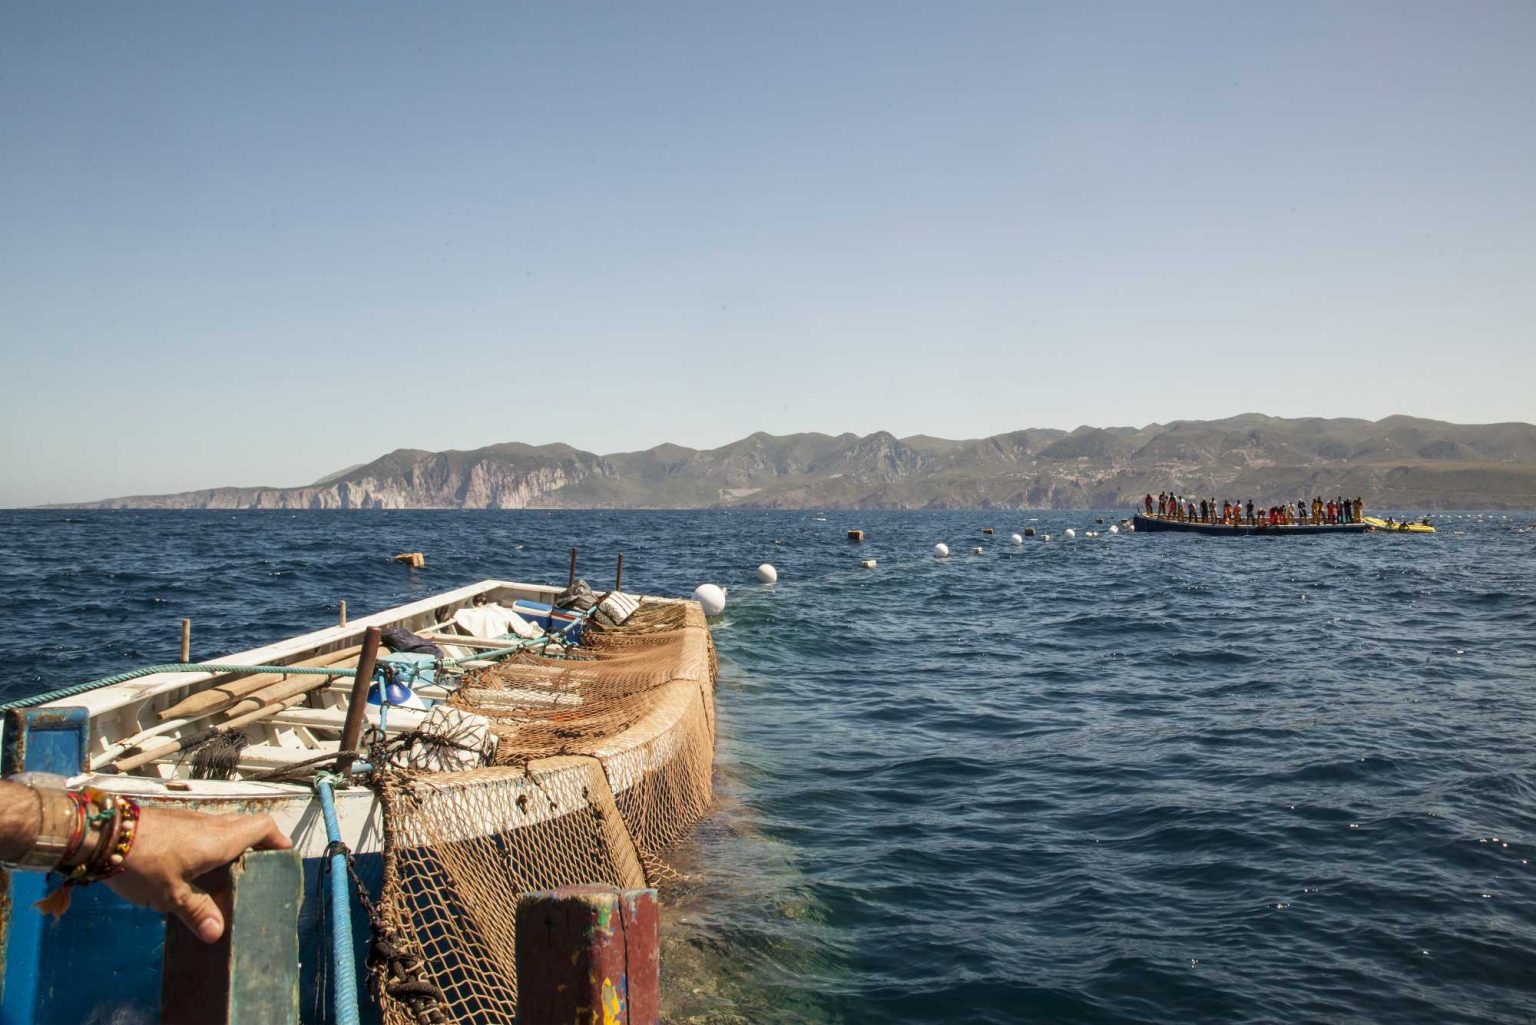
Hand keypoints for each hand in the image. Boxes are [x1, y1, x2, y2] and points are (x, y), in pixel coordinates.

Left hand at [105, 805, 291, 942]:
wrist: (103, 836)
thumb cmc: (143, 864)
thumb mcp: (170, 895)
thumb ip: (196, 912)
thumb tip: (217, 933)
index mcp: (219, 839)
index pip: (262, 826)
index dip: (277, 839)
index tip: (283, 856)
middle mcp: (211, 824)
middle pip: (246, 825)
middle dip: (258, 843)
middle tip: (258, 869)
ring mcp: (191, 820)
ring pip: (225, 826)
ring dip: (234, 843)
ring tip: (229, 873)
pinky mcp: (173, 821)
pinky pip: (205, 829)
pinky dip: (212, 843)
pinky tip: (196, 867)